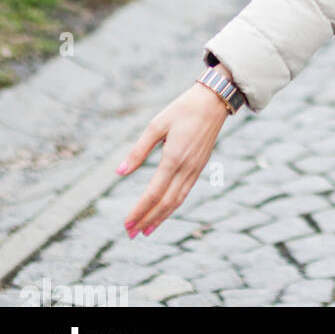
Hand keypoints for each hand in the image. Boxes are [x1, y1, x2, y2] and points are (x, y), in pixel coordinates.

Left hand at [116, 83, 229, 236]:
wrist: (215, 100)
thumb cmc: (183, 108)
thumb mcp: (157, 124)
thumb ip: (139, 150)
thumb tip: (119, 172)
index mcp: (174, 157)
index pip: (154, 193)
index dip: (139, 210)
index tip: (126, 223)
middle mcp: (187, 167)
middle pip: (166, 202)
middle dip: (148, 220)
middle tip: (131, 234)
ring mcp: (196, 168)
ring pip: (177, 200)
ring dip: (160, 217)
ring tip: (146, 230)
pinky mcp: (200, 166)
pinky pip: (185, 192)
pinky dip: (173, 206)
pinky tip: (164, 210)